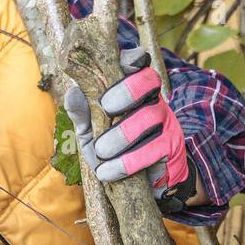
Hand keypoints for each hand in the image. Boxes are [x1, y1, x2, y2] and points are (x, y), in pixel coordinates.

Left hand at [64, 47, 197, 211]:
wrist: (141, 185)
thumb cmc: (114, 151)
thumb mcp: (92, 133)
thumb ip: (83, 114)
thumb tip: (73, 94)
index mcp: (134, 90)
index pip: (137, 64)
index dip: (132, 59)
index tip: (122, 64)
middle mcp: (152, 100)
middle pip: (148, 81)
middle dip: (126, 91)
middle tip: (106, 108)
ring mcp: (165, 121)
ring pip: (150, 116)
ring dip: (123, 133)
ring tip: (101, 152)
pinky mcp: (171, 147)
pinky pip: (154, 149)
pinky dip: (128, 162)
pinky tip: (109, 171)